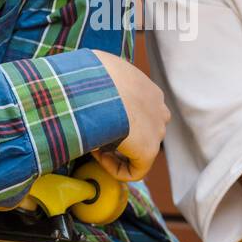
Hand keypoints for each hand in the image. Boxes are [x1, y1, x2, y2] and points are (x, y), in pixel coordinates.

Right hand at [91, 50, 169, 181]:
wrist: (95, 87)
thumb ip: (102, 82)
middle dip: (118, 136)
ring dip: (116, 150)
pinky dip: (115, 169)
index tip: (97, 118)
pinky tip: (96, 154)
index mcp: (150, 91)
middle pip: (142, 131)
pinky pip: (136, 170)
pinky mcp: (149, 150)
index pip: (140, 112)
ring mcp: (157, 130)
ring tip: (92, 142)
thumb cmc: (91, 76)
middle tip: (94, 133)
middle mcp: (159, 110)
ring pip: (139, 150)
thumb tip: (83, 87)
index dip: (117, 119)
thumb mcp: (99, 72)